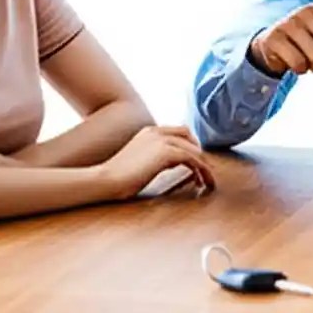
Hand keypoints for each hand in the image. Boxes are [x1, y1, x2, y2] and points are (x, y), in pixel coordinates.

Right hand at [98, 125, 216, 199]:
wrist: (106, 180)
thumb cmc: (118, 177)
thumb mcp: (139, 160)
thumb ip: (155, 156)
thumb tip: (172, 161)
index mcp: (149, 132)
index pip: (178, 131)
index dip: (189, 144)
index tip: (195, 161)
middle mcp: (157, 132)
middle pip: (188, 136)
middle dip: (198, 152)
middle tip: (204, 169)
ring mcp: (162, 140)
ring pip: (193, 149)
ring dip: (204, 165)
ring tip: (207, 180)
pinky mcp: (167, 152)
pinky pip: (193, 159)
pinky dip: (202, 170)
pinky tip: (203, 181)